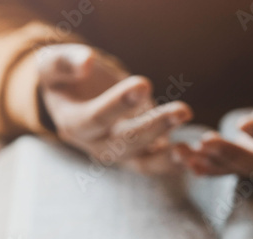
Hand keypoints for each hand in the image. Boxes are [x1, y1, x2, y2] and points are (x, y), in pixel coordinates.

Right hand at [36, 44, 192, 174]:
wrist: (75, 98)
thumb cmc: (64, 78)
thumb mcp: (52, 64)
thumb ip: (65, 62)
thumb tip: (86, 62)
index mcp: (73, 125)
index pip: (96, 119)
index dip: (118, 104)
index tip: (144, 84)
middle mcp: (96, 146)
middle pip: (125, 143)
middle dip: (155, 127)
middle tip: (183, 110)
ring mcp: (119, 154)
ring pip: (144, 162)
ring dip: (169, 158)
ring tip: (193, 149)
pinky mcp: (139, 154)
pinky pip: (159, 163)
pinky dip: (178, 162)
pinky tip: (200, 155)